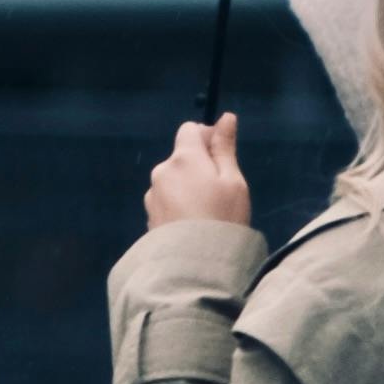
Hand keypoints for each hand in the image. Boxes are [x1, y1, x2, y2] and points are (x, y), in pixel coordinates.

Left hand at [145, 114, 250, 231]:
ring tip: (207, 214)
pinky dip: (179, 206)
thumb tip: (226, 118)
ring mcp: (152, 196)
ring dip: (188, 188)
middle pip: (181, 157)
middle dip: (200, 166)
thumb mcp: (233, 181)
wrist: (194, 266)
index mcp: (183, 158)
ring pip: (174, 181)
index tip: (222, 154)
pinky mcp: (149, 217)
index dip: (207, 136)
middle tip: (221, 191)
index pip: (189, 130)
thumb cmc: (222, 220)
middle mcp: (162, 172)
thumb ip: (225, 148)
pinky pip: (167, 202)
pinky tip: (193, 226)